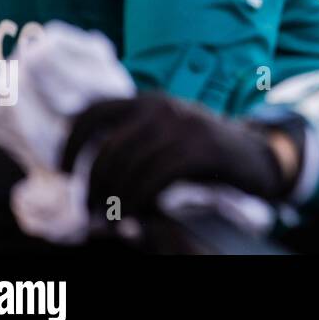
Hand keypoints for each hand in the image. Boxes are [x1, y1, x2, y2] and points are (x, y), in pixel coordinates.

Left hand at [62, 93, 292, 215]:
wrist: (256, 155)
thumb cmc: (204, 151)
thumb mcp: (169, 132)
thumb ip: (135, 135)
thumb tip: (86, 162)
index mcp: (149, 100)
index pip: (94, 112)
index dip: (70, 141)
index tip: (62, 168)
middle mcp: (163, 107)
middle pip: (107, 148)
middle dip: (92, 185)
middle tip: (89, 211)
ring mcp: (183, 127)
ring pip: (128, 166)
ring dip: (112, 199)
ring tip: (109, 219)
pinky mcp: (199, 150)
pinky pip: (153, 179)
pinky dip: (137, 202)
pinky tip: (134, 215)